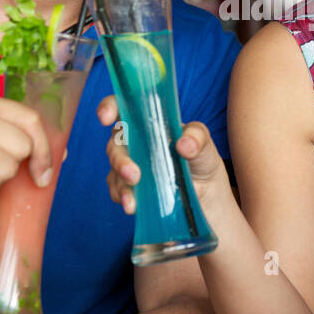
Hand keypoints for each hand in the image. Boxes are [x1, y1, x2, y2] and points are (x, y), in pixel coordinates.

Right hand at [96, 95, 226, 212]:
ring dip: (120, 184)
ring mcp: (131, 165)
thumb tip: (184, 144)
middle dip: (120, 159)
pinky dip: (122, 197)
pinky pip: (117, 190)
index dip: (110, 107)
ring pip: (113, 169)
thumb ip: (197, 137)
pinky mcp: (131, 188)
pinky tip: (131, 206)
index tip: (106, 117)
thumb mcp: (205, 144)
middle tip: (134, 175)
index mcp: (149, 122)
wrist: (207, 197)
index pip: (124, 107)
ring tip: (132, 201)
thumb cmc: (202, 160)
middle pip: (116, 143)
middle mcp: (136, 141)